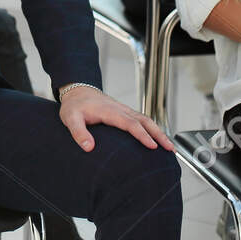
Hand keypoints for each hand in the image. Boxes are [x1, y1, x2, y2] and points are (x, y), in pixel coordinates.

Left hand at [58, 85, 172, 151]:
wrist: (77, 90)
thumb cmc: (74, 105)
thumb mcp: (70, 118)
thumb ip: (78, 132)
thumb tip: (89, 148)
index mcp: (109, 111)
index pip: (130, 124)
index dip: (142, 135)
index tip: (153, 146)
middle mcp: (120, 109)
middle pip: (144, 121)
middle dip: (159, 134)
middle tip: (170, 148)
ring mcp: (124, 110)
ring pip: (146, 120)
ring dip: (159, 132)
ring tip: (169, 147)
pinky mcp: (124, 113)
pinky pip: (142, 120)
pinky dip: (153, 129)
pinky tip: (157, 139)